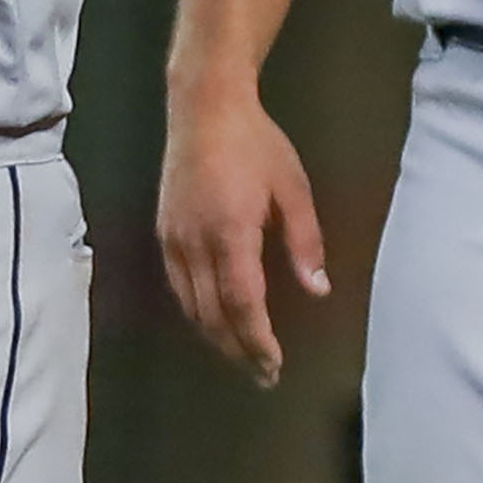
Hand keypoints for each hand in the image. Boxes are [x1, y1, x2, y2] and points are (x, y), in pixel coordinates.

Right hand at [156, 81, 329, 387]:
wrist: (203, 108)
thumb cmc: (256, 143)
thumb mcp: (293, 188)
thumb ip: (305, 243)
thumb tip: (317, 290)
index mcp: (231, 232)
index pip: (242, 304)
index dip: (256, 341)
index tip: (273, 365)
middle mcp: (196, 241)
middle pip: (213, 315)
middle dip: (238, 350)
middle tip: (263, 374)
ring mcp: (175, 238)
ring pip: (191, 305)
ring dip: (216, 336)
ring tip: (242, 355)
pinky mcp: (164, 231)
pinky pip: (179, 285)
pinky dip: (197, 311)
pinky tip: (214, 319)